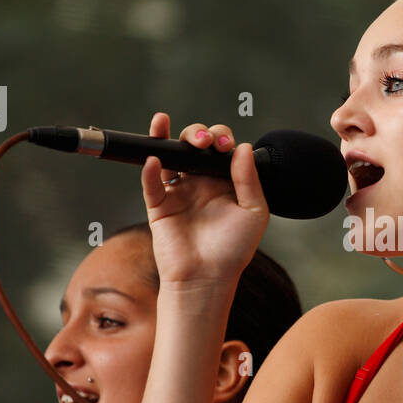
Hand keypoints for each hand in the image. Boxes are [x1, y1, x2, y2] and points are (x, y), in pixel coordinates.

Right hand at [139, 112, 268, 287]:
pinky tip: (154, 160)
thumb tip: (244, 147)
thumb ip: (249, 179)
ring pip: (168, 155)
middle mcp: (200, 182)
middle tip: (205, 143)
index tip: (225, 145)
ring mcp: (178, 192)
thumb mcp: (254, 212)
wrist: (208, 278)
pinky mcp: (159, 206)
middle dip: (197, 134)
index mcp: (224, 182)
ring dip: (167, 137)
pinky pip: (151, 183)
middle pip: (193, 146)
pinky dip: (149, 170)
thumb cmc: (234, 250)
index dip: (221, 139)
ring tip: (167, 124)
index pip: (220, 149)